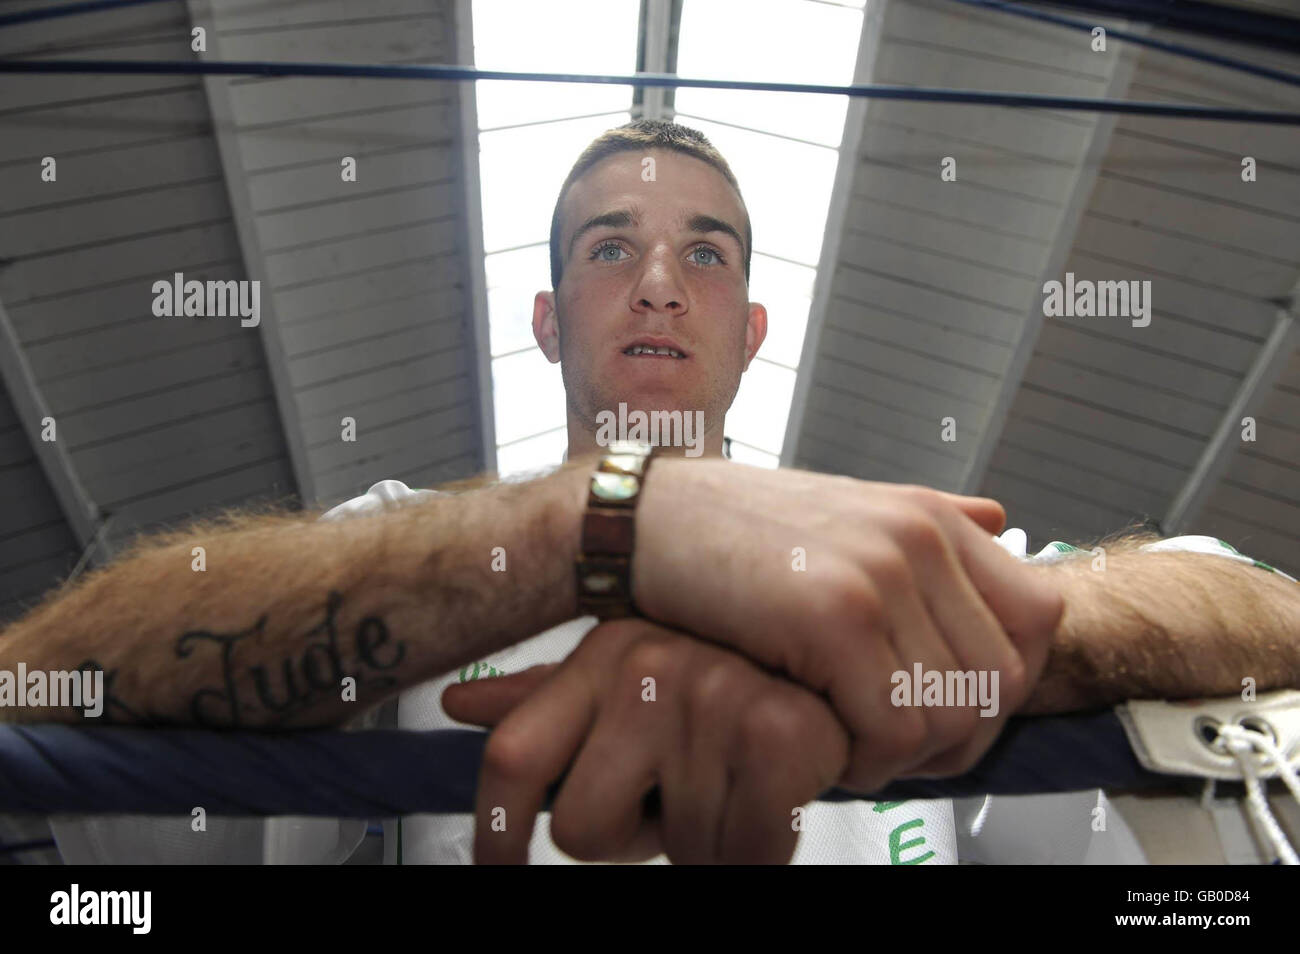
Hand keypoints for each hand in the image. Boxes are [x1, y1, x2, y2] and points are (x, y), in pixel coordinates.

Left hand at [442, 618, 849, 864]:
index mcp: (603, 652)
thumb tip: (461, 707)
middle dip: (633, 839)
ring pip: (671, 850)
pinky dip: (760, 847)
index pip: (514, 756)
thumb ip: (554, 703)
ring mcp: (710, 696)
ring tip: (739, 782)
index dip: (493, 830)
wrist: (852, 659)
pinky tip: (777, 797)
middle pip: (581, 829)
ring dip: (707, 841)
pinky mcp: (776, 734)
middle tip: (683, 796)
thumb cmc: (735, 680)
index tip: (497, 868)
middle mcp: (645, 665)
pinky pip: (740, 855)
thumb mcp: (633, 682)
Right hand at [633, 461, 1064, 790]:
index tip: (950, 713)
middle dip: (957, 739)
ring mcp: (880, 575)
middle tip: (896, 751)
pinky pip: (891, 729)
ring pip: (953, 716)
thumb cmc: (735, 531)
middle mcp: (920, 538)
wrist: (643, 522)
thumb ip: (930, 522)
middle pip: (1003, 681)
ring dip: (906, 758)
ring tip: (849, 746)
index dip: (1006, 685)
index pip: (1041, 618)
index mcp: (932, 517)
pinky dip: (863, 761)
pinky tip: (818, 743)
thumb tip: (1003, 520)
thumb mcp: (848, 508)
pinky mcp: (832, 617)